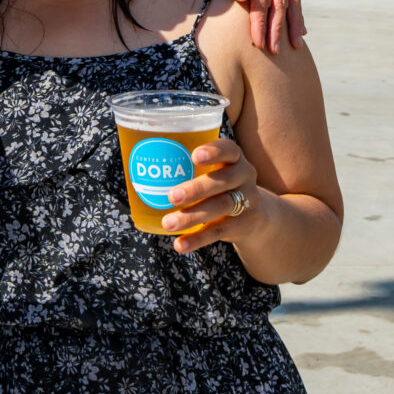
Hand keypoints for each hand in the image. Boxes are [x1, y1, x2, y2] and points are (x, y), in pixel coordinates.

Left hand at [160, 135, 261, 253]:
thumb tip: (138, 168)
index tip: (194, 156)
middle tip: (171, 196)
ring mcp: (246, 202)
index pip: (229, 150)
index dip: (214, 151)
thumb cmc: (219, 184)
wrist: (256, 215)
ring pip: (220, 207)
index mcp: (235, 158)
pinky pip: (218, 232)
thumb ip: (187, 167)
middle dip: (196, 188)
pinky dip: (197, 239)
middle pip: (222, 181)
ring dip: (192, 216)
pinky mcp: (241, 225)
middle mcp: (244, 177)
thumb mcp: (214, 170)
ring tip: (168, 223)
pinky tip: (179, 244)